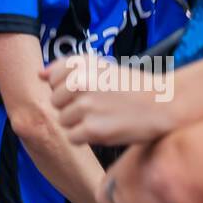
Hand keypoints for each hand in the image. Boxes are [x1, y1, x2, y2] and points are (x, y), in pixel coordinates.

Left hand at [44, 54, 179, 145]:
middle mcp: (81, 82)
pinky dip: (85, 137)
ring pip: (63, 121)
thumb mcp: (101, 66)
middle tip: (97, 106)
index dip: (67, 88)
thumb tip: (39, 74)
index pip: (52, 80)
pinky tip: (103, 129)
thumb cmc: (130, 86)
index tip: (87, 90)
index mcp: (81, 64)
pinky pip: (72, 137)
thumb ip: (67, 68)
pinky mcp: (93, 129)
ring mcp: (86, 106)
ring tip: (101, 117)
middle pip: (55, 102)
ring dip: (78, 123)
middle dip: (71, 107)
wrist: (162, 104)